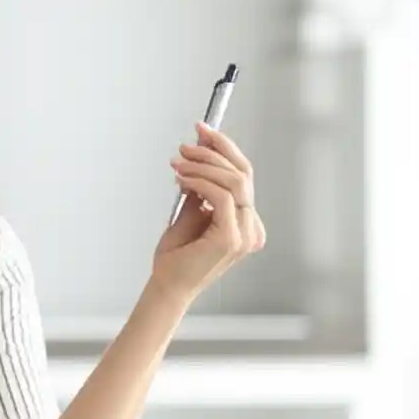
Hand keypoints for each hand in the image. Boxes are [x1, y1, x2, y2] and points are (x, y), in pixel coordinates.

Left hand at [151, 122, 265, 303]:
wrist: (166, 286)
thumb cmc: (176, 257)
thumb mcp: (189, 213)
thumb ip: (200, 188)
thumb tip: (199, 153)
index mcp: (246, 222)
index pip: (244, 176)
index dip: (225, 149)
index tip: (202, 132)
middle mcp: (252, 227)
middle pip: (244, 174)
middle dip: (215, 151)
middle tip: (187, 144)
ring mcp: (245, 234)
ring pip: (235, 182)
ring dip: (203, 165)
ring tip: (178, 162)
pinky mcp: (231, 238)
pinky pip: (221, 196)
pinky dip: (200, 181)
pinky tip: (181, 179)